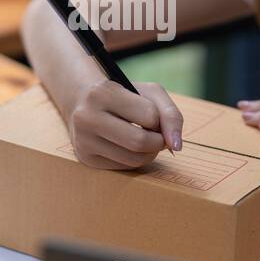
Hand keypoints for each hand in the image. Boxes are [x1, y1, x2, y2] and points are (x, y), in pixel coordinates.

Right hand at [68, 80, 182, 170]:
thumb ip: (170, 114)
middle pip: (140, 142)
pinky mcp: (85, 158)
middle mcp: (87, 117)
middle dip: (158, 141)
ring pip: (134, 160)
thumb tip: (176, 146)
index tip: (153, 116)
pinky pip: (124, 167)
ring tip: (145, 140)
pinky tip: (129, 147)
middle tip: (157, 135)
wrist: (83, 102)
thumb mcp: (148, 93)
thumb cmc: (123, 96)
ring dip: (149, 153)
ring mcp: (83, 140)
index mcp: (102, 92)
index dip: (158, 119)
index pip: (149, 116)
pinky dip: (135, 159)